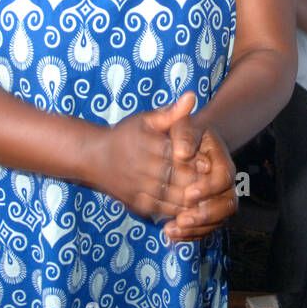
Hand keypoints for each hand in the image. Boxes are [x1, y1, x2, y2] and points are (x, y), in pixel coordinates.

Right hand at [91, 93, 200, 220]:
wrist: (93, 157)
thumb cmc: (125, 135)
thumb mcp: (146, 120)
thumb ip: (171, 112)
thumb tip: (192, 96)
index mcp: (147, 143)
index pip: (177, 154)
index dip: (195, 161)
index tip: (209, 164)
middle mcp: (141, 165)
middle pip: (175, 176)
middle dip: (195, 182)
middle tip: (213, 185)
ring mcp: (137, 186)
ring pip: (169, 195)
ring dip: (188, 199)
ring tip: (206, 198)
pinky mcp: (134, 201)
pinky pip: (158, 209)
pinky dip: (175, 211)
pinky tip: (189, 210)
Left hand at [164, 127, 237, 240]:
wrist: (189, 146)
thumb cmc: (185, 136)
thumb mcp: (184, 128)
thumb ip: (185, 136)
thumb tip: (182, 154)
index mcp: (222, 163)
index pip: (224, 178)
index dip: (208, 188)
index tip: (188, 193)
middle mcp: (227, 185)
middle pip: (228, 205)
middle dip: (205, 215)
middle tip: (182, 219)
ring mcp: (219, 201)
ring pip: (218, 221)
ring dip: (196, 229)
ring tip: (172, 229)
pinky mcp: (209, 213)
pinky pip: (205, 229)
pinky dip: (189, 234)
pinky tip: (169, 233)